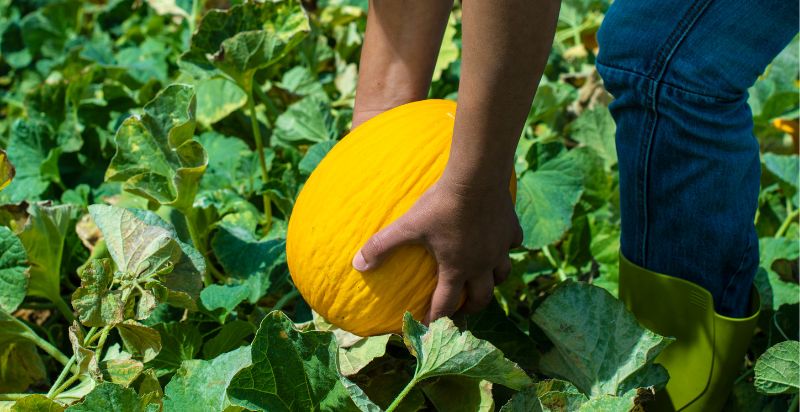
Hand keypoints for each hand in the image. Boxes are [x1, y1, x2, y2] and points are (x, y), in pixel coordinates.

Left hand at [352, 173, 521, 322]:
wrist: (476, 177)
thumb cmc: (440, 205)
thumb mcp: (407, 225)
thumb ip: (381, 245)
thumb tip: (357, 264)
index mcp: (456, 268)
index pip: (446, 305)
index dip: (435, 320)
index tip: (429, 328)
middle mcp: (482, 264)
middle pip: (481, 298)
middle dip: (469, 308)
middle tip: (459, 311)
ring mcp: (500, 247)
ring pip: (502, 275)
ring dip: (492, 281)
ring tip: (482, 281)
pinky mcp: (511, 228)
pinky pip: (513, 244)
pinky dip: (507, 248)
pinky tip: (499, 242)